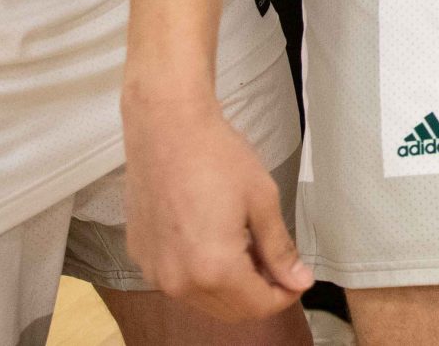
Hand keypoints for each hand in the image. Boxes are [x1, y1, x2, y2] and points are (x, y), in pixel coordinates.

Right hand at [123, 99, 311, 320]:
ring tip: (249, 249)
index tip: (298, 278)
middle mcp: (178, 281)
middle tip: (279, 264)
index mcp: (213, 269)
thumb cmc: (216, 156)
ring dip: (231, 287)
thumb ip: (279, 249)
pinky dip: (201, 274)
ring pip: (202, 300)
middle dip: (260, 294)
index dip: (285, 296)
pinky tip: (216, 241)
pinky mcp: (140, 255)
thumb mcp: (262, 201)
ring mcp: (154, 270)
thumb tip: (298, 280)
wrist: (166, 127)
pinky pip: (178, 280)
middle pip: (230, 310)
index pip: (257, 306)